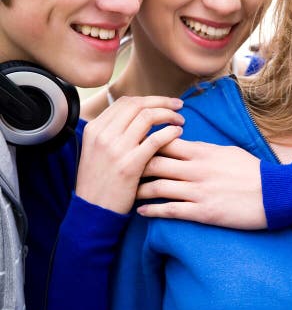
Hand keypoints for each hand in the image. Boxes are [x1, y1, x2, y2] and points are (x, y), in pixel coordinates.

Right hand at [76, 96, 183, 213]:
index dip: (149, 99)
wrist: (93, 210)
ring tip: (180, 120)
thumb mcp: (96, 150)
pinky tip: (178, 133)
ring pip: (148, 117)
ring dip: (169, 115)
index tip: (164, 102)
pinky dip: (170, 132)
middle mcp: (103, 135)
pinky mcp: (130, 164)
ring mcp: (116, 149)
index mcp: (94, 128)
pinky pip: (155, 139)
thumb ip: (113, 131)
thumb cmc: (100, 180)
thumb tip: (138, 114)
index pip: (125, 102)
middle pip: (138, 105)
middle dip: (162, 101)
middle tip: (178, 106)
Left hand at [135, 139, 266, 229]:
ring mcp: (198, 191)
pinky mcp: (203, 212)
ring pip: (157, 187)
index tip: (134, 148)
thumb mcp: (229, 152)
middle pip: (154, 162)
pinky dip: (151, 211)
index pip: (165, 142)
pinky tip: (141, 212)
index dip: (146, 144)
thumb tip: (185, 144)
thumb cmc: (253, 172)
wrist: (275, 193)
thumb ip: (204, 149)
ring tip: (126, 192)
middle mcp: (197, 169)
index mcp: (203, 152)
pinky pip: (169, 211)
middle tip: (121, 170)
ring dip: (138, 190)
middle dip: (134, 165)